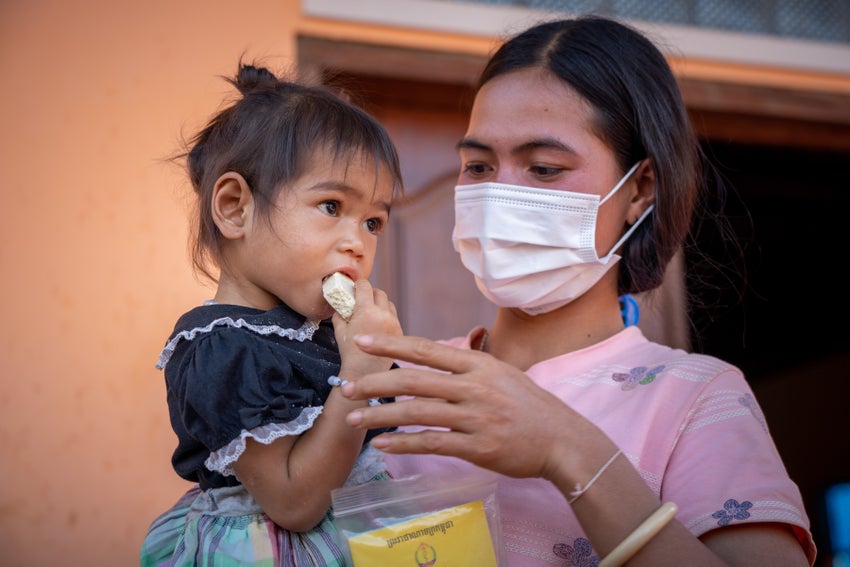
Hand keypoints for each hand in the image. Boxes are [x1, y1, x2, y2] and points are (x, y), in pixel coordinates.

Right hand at [333, 280, 401, 377]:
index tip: (354, 286)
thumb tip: (341, 302)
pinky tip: (378, 323)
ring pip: (389, 303)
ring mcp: (394, 322)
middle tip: (362, 297)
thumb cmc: (349, 351)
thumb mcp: (339, 329)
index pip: (365, 286)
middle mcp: (383, 314)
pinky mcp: (400, 331)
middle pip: (379, 292)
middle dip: (370, 292)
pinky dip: (386, 315)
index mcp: (366, 311)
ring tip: (370, 311)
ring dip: (379, 303)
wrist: (365, 373)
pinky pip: (394, 316)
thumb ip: (340, 312)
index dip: (358, 283)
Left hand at [340, 333, 588, 480]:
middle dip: (375, 383)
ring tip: (353, 419)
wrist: (562, 440)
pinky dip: (404, 443)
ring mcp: (476, 417)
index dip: (392, 344)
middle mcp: (474, 386)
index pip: (426, 350)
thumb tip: (441, 354)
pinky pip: (433, 442)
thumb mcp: (502, 373)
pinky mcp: (477, 446)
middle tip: (346, 387)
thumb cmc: (530, 406)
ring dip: (380, 416)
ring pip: (417, 412)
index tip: (363, 342)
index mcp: (478, 365)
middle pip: (414, 380)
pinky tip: (382, 446)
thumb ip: (470, 364)